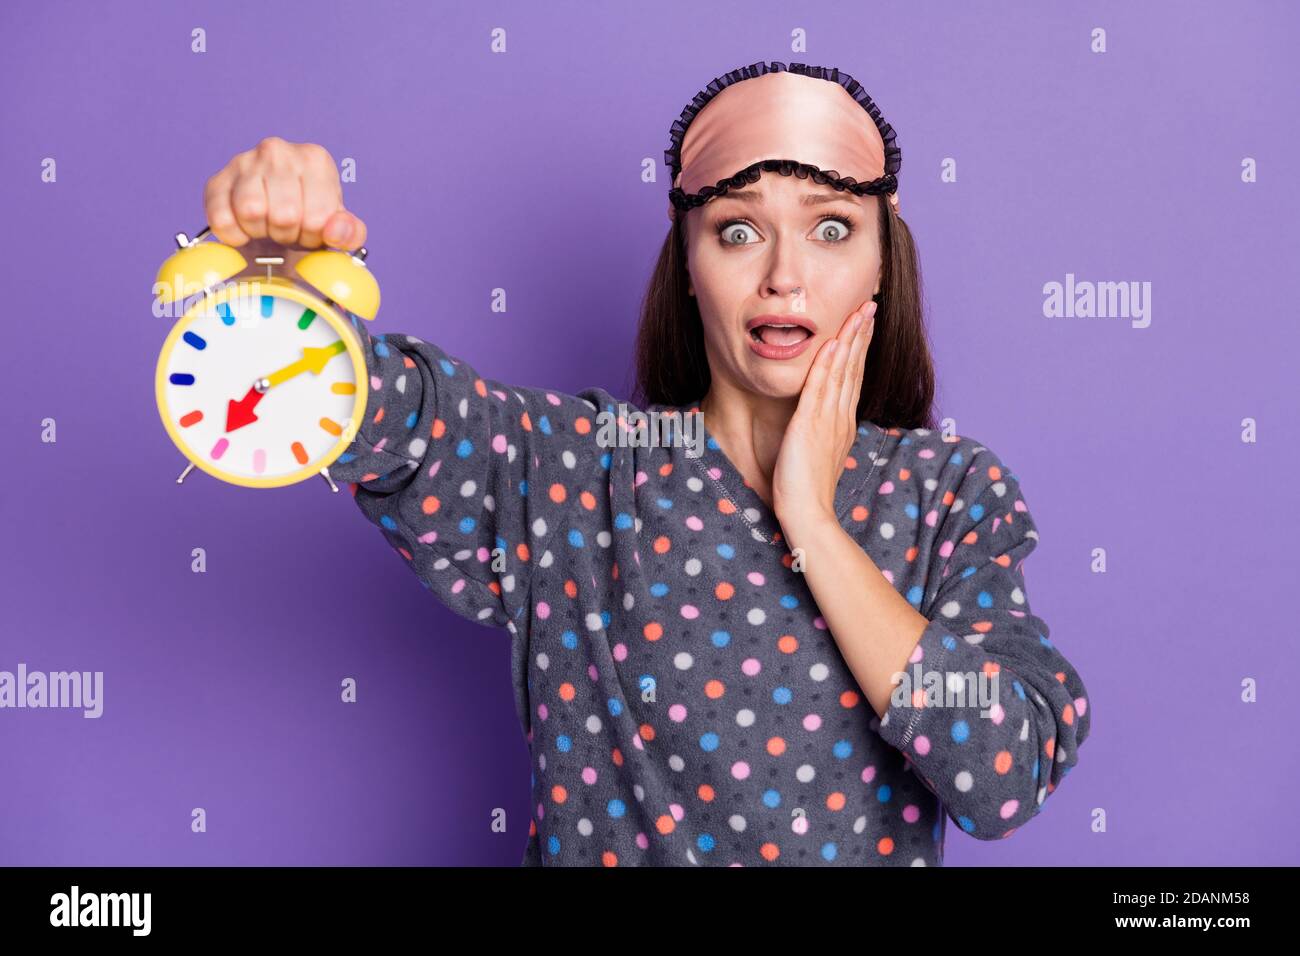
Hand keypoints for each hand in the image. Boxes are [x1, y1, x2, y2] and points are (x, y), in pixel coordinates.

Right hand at [203, 136, 367, 250]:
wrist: (275, 220)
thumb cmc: (309, 219)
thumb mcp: (338, 228)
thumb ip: (350, 232)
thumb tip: (336, 230)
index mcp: (315, 159)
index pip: (317, 218)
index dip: (313, 236)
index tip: (310, 230)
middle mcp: (278, 151)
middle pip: (284, 216)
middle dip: (288, 235)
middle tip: (288, 231)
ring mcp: (244, 161)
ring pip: (251, 211)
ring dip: (260, 233)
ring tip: (267, 228)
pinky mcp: (217, 181)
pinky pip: (221, 219)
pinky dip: (234, 235)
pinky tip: (245, 230)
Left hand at [772, 299, 876, 532]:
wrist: (807, 514)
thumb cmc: (807, 491)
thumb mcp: (819, 455)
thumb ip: (823, 434)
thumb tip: (822, 425)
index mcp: (842, 424)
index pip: (853, 378)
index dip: (859, 349)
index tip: (864, 325)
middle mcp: (840, 418)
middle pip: (854, 368)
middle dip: (861, 335)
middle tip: (869, 307)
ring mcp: (827, 421)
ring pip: (842, 372)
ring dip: (850, 340)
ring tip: (859, 313)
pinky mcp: (810, 425)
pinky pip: (820, 389)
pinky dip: (827, 364)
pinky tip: (832, 342)